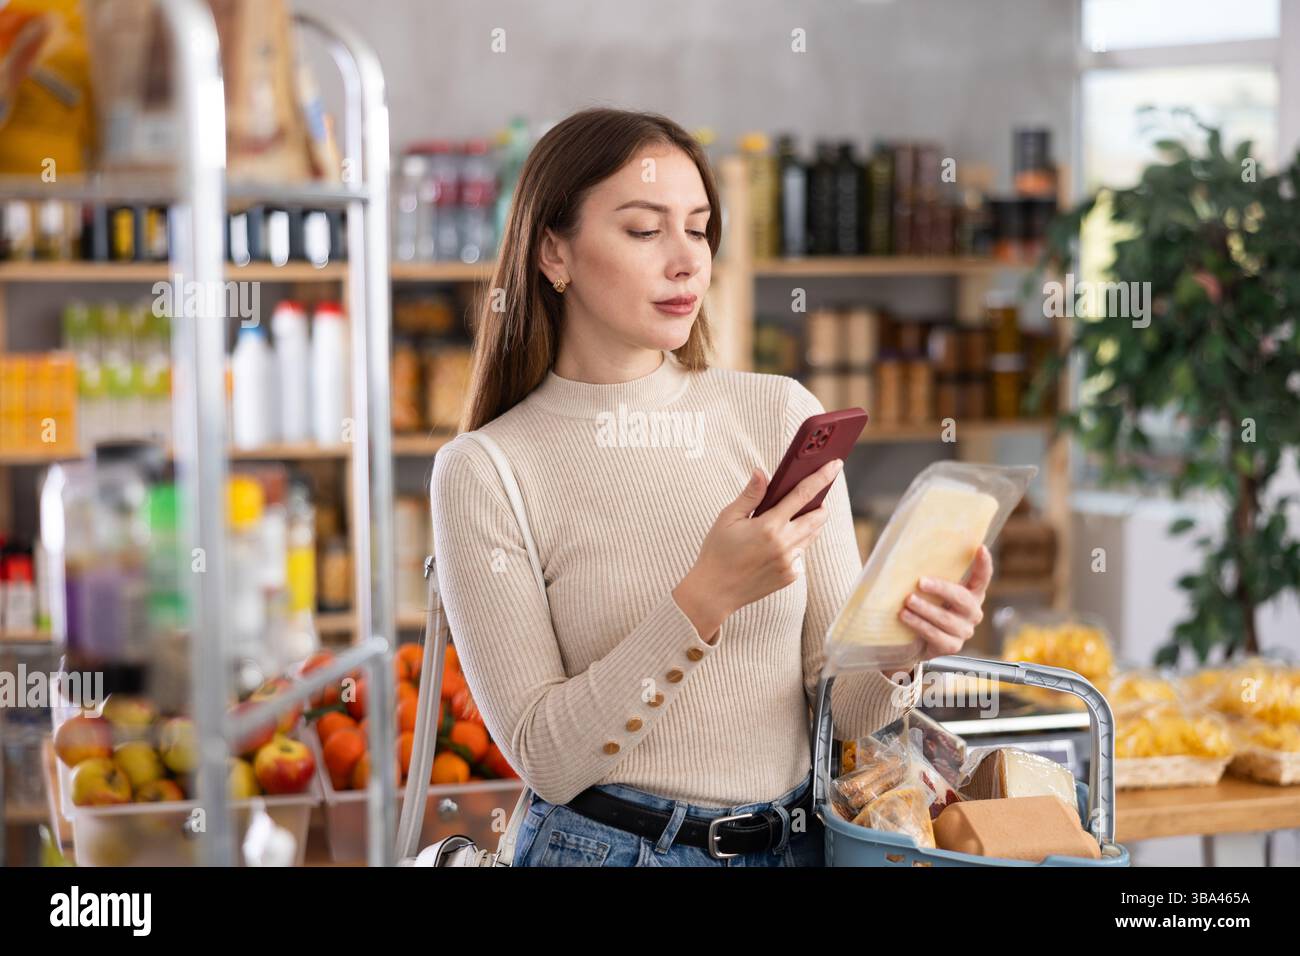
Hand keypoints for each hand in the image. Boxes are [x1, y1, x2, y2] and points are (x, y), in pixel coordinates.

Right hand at [673, 461, 840, 641]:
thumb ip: (750, 495)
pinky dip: (794, 546)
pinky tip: (774, 548)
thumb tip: (762, 472)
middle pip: (818, 517)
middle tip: (812, 499)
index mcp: (769, 526)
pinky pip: (800, 555)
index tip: (835, 465)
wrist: (714, 592)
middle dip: (820, 504)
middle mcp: (784, 544)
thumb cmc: (717, 552)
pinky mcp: (790, 576)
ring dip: (808, 524)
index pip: (803, 495)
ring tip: (788, 521)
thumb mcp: (728, 518)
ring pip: (811, 536)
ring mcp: (790, 562)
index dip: (822, 477)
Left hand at [897, 545, 992, 660]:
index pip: (982, 578)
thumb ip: (930, 579)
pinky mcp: (952, 646)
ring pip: (946, 618)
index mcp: (972, 594)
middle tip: (920, 582)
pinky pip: (935, 634)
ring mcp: (964, 630)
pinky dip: (919, 624)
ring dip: (924, 608)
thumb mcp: (931, 592)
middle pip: (961, 598)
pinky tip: (905, 617)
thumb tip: (907, 557)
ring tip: (908, 601)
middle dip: (940, 588)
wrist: (916, 641)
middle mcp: (972, 612)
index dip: (984, 565)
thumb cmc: (925, 607)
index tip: (980, 548)